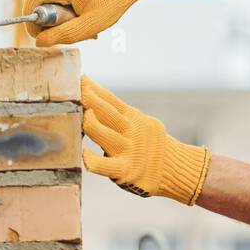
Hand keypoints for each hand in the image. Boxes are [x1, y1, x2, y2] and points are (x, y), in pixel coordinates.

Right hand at [23, 0, 157, 45]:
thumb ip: (63, 34)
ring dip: (63, 16)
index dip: (31, 20)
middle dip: (51, 21)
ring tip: (84, 24)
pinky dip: (70, 8)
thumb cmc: (113, 1)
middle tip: (70, 32)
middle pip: (43, 1)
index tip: (41, 36)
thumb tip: (40, 42)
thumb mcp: (89, 24)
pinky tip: (88, 15)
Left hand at [79, 74, 210, 204]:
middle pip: (106, 111)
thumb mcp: (141, 123)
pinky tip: (84, 155)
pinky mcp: (125, 170)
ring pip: (103, 133)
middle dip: (89, 99)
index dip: (94, 88)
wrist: (175, 168)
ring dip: (90, 123)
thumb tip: (96, 99)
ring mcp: (128, 149)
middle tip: (75, 91)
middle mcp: (130, 130)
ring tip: (82, 117)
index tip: (80, 79)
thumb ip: (121, 116)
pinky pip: (106, 165)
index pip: (110, 99)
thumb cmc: (150, 145)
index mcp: (132, 117)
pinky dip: (93, 160)